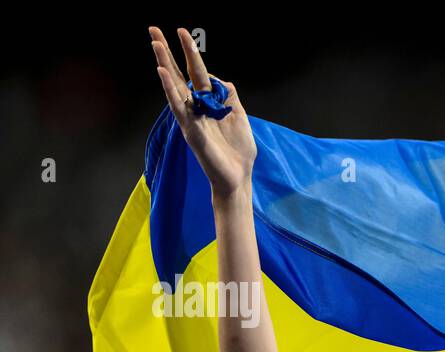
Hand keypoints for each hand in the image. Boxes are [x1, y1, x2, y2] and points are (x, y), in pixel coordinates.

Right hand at [149, 26, 255, 199]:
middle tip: (153, 29)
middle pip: (178, 75)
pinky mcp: (191, 131)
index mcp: (207, 104)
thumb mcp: (239, 117)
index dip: (190, 53)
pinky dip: (171, 91)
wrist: (239, 177)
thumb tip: (223, 81)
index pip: (196, 73)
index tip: (182, 32)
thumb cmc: (238, 151)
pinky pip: (179, 108)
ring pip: (174, 87)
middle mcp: (194, 108)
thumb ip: (230, 98)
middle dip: (167, 52)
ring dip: (165, 64)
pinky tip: (163, 74)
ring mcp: (191, 119)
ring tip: (156, 44)